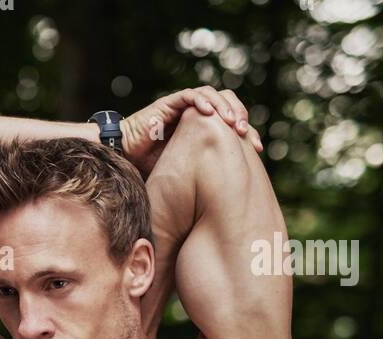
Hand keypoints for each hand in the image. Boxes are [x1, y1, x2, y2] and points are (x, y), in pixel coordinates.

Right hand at [122, 86, 262, 175]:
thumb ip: (206, 173)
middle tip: (248, 133)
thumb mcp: (186, 171)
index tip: (258, 149)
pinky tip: (210, 112)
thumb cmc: (150, 167)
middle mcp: (196, 115)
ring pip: (213, 95)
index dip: (248, 133)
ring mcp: (183, 107)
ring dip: (225, 107)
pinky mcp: (169, 103)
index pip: (233, 123)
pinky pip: (190, 95)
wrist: (124, 156)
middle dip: (241, 116)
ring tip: (233, 121)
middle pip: (228, 104)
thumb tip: (230, 198)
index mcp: (204, 129)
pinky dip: (201, 101)